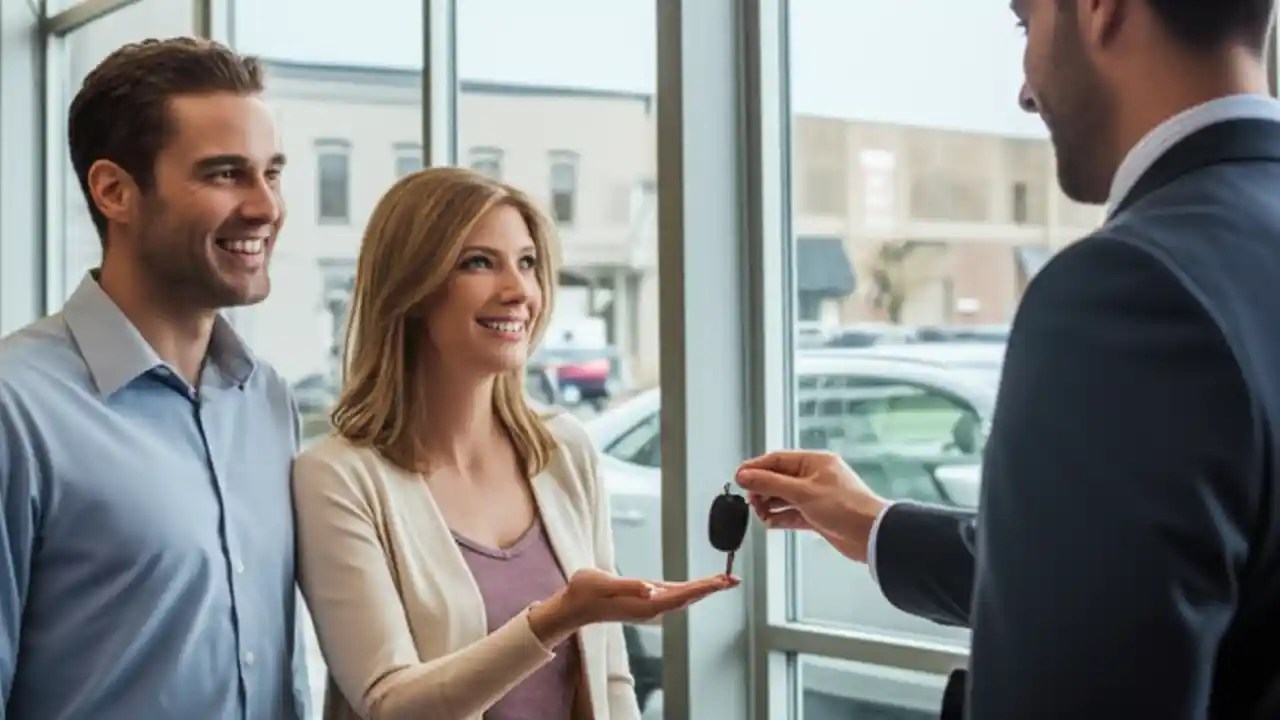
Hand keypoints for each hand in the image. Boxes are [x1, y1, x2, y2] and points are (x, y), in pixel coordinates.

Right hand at [528, 568, 738, 645]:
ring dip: (704, 589)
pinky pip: (674, 595)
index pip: (681, 595)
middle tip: (734, 579)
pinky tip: (697, 586)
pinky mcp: (645, 601)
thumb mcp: (603, 583)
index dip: (704, 588)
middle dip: (711, 588)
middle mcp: (651, 608)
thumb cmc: (585, 592)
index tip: (722, 581)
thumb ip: (628, 586)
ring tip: (723, 581)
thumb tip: (652, 589)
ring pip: (683, 597)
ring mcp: (648, 606)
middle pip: (688, 597)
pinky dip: (690, 589)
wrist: (573, 606)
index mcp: (645, 605)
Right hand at [735, 450, 886, 562]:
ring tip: (760, 513)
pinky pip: (792, 513)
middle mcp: (814, 477)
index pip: (777, 459)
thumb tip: (744, 476)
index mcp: (814, 462)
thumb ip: (770, 484)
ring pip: (784, 497)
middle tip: (750, 499)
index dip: (755, 468)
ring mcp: (816, 497)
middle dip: (762, 489)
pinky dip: (780, 518)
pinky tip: (770, 523)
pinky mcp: (817, 515)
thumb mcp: (802, 492)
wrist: (872, 535)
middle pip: (778, 478)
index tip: (739, 478)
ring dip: (770, 505)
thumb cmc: (845, 507)